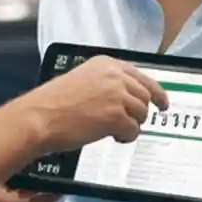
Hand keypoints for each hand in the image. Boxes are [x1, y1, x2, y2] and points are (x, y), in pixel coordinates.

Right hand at [21, 55, 170, 153]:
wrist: (40, 117)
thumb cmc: (54, 103)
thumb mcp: (82, 79)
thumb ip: (106, 83)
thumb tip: (127, 97)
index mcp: (106, 64)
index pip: (142, 76)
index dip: (155, 92)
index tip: (161, 102)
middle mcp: (115, 76)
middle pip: (145, 96)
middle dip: (140, 112)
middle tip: (132, 123)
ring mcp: (117, 95)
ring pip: (142, 114)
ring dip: (131, 125)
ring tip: (114, 131)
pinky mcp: (115, 116)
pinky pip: (133, 130)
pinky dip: (126, 137)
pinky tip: (113, 137)